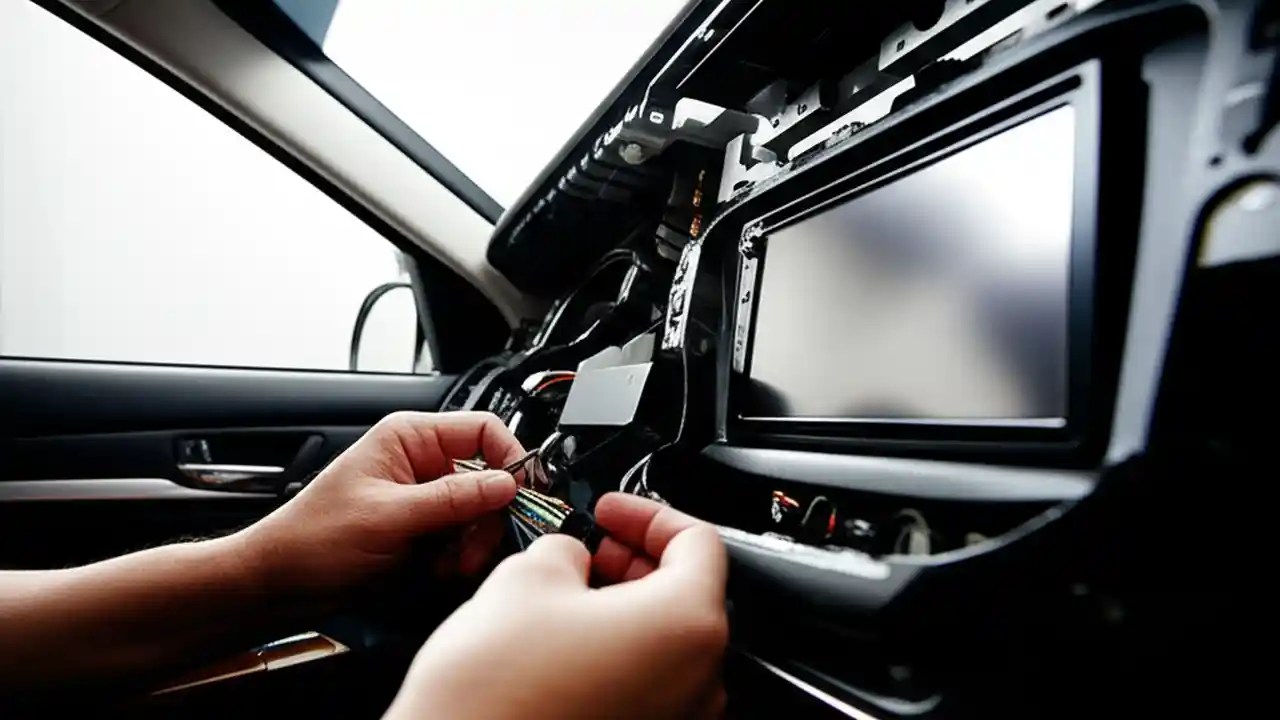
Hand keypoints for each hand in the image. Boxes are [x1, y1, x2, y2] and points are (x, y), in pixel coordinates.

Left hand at [238, 411, 525, 597]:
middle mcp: (423, 463)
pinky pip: (465, 538)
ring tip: (449, 566)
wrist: (281, 583)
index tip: (522, 493)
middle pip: (490, 477)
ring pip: (481, 513)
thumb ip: (452, 499)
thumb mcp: (388, 516)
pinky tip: (438, 570)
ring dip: (474, 543)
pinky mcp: (424, 530)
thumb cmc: (314, 538)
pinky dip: (460, 558)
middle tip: (475, 548)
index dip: (510, 458)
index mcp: (410, 438)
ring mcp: (425, 498)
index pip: (483, 430)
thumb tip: (506, 484)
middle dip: (488, 516)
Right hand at [386, 493, 728, 719]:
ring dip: (625, 608)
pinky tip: (567, 646)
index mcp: (687, 625)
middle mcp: (698, 681)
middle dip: (636, 560)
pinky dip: (617, 655)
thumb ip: (567, 549)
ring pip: (666, 643)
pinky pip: (647, 686)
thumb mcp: (526, 579)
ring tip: (568, 595)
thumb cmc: (497, 697)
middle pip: (688, 594)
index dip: (647, 514)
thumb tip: (573, 555)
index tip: (611, 510)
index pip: (698, 542)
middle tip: (589, 547)